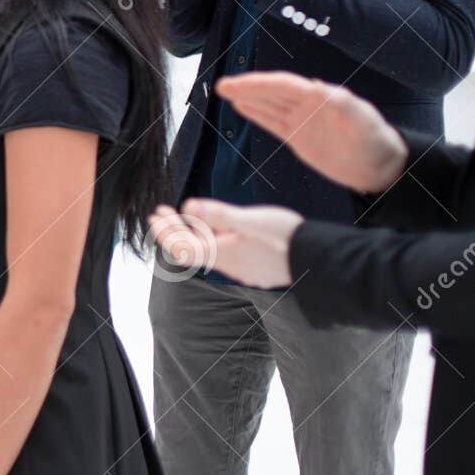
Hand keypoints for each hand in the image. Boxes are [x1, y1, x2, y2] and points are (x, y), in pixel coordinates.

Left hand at [149, 201, 303, 289]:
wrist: (320, 261)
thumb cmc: (287, 238)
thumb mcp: (251, 220)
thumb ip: (219, 214)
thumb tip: (189, 206)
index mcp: (222, 253)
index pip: (180, 247)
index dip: (164, 232)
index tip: (154, 215)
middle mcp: (228, 264)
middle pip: (190, 250)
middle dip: (173, 230)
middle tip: (161, 212)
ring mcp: (242, 268)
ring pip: (207, 251)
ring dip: (192, 232)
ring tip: (185, 214)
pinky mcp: (256, 267)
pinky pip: (223, 253)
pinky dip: (212, 238)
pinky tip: (218, 227)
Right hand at [218, 72, 407, 192]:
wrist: (380, 168)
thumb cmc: (377, 143)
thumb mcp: (364, 124)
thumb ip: (343, 106)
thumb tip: (317, 88)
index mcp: (321, 97)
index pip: (284, 86)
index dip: (260, 84)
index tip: (238, 84)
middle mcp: (309, 104)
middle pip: (272, 92)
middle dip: (247, 87)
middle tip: (222, 85)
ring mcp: (302, 120)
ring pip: (269, 105)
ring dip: (248, 97)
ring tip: (225, 91)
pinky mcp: (299, 136)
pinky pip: (273, 122)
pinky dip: (257, 114)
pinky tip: (242, 108)